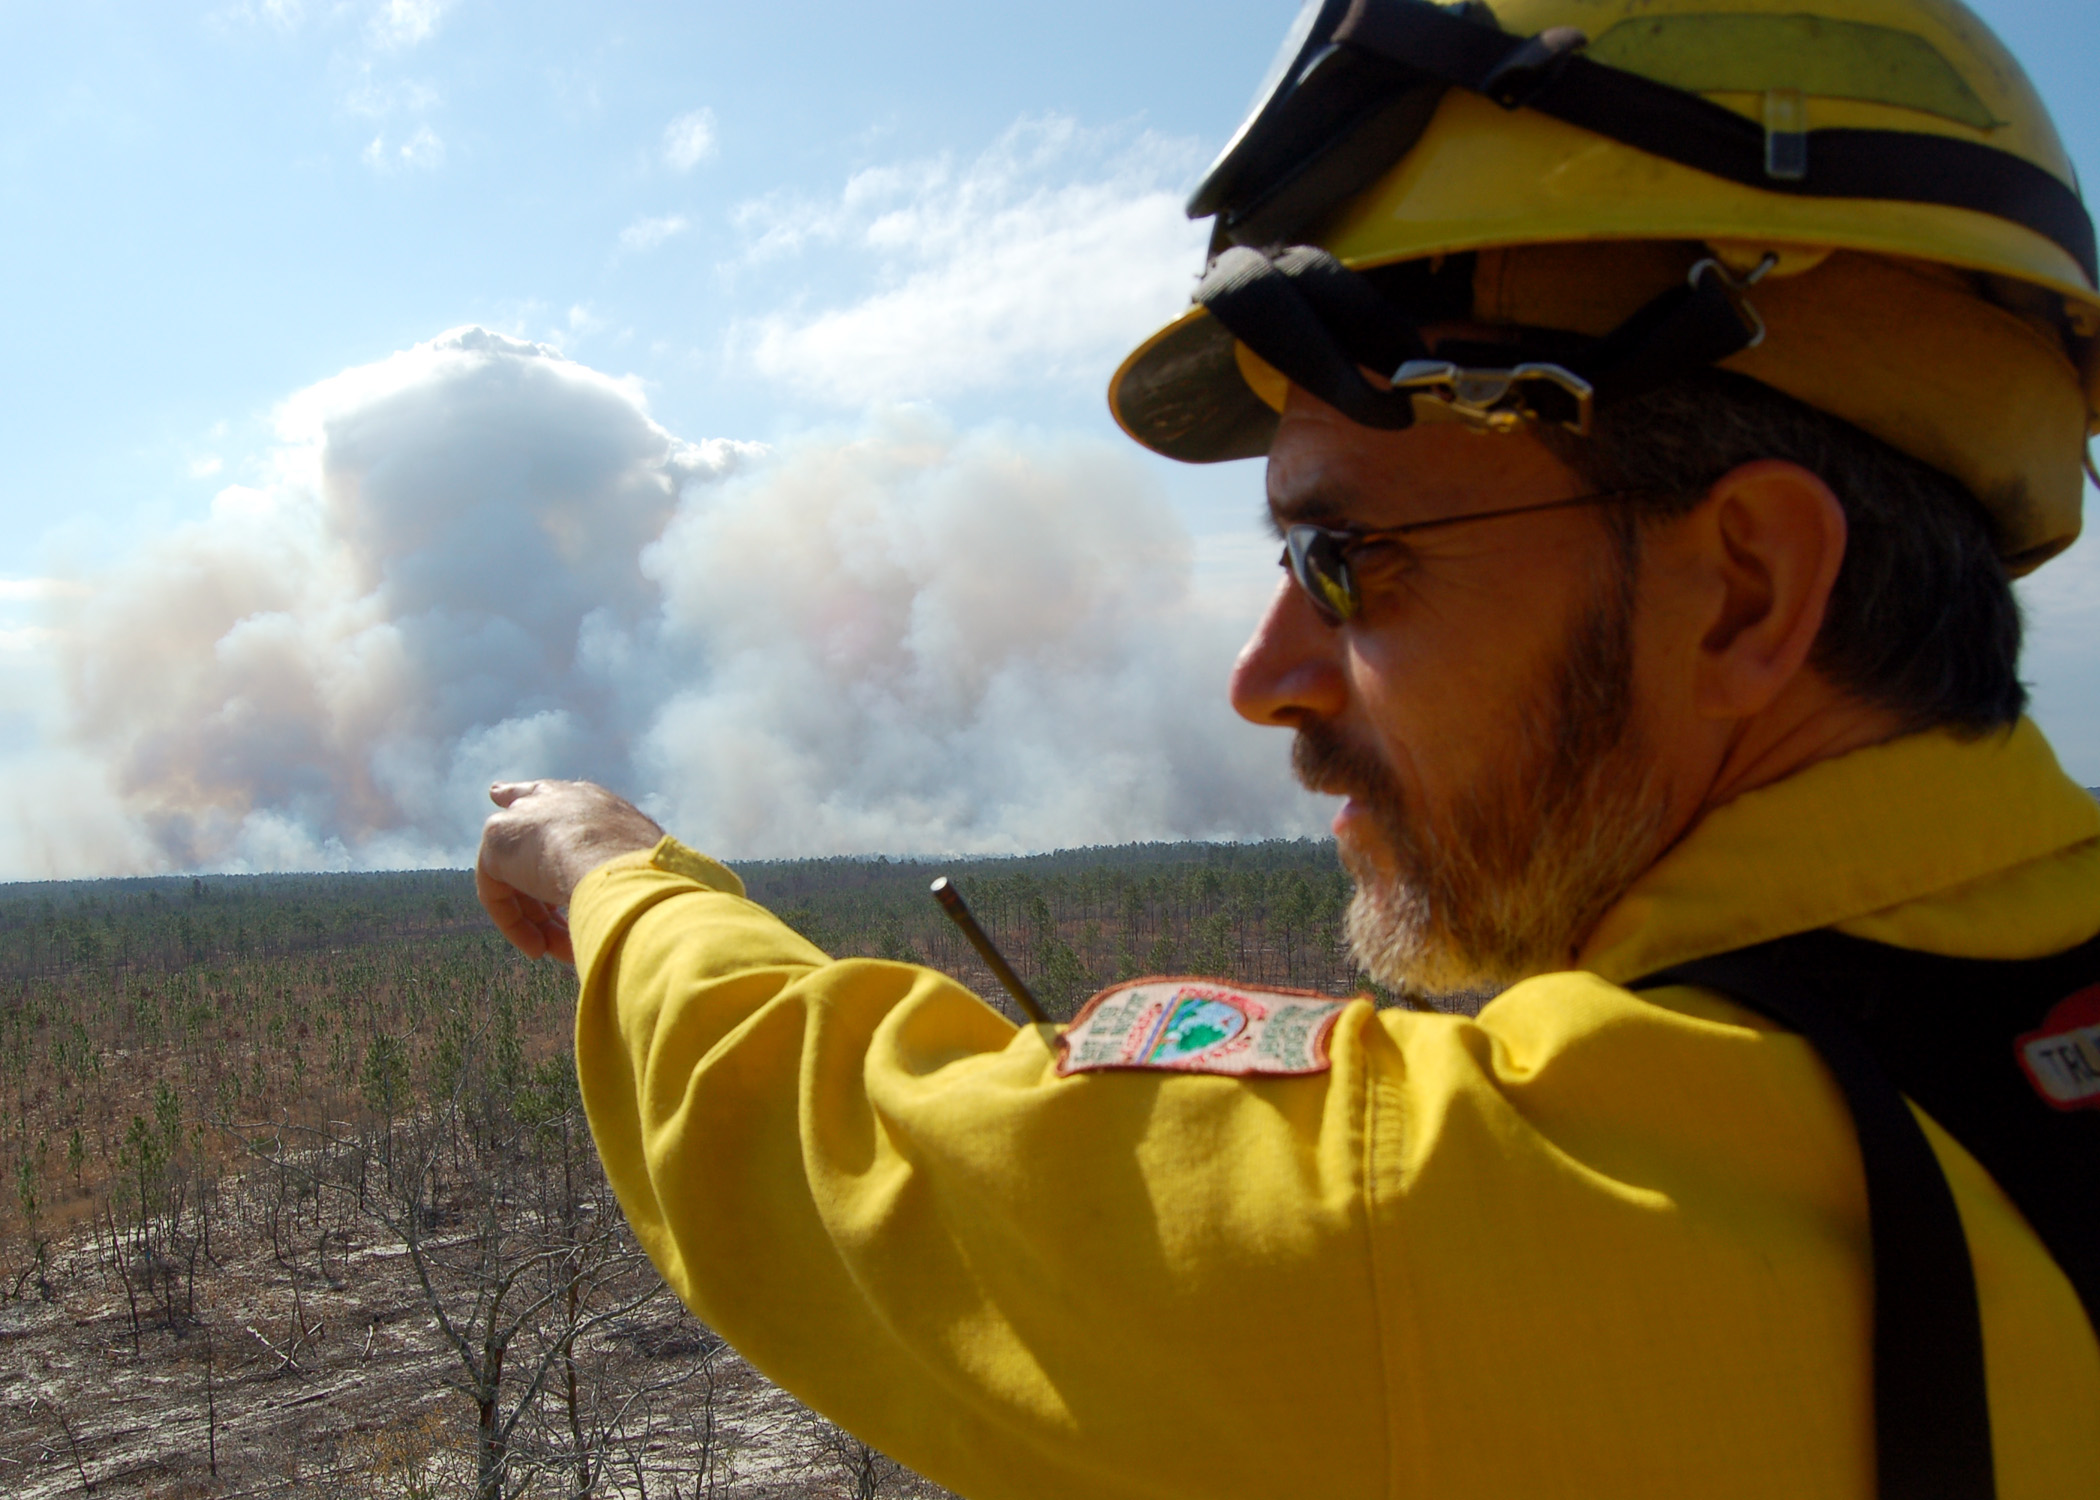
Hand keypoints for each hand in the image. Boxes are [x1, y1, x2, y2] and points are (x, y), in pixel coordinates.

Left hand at [476, 780, 664, 962]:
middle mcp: (553, 798)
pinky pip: (497, 891)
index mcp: (590, 801)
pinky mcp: (498, 839)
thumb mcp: (639, 866)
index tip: (499, 798)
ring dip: (535, 919)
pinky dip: (515, 924)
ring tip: (555, 950)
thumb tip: (629, 911)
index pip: (552, 797)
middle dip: (524, 877)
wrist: (619, 862)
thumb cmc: (647, 869)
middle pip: (520, 828)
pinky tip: (538, 947)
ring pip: (516, 876)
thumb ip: (620, 876)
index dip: (531, 806)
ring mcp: (523, 816)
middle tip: (546, 932)